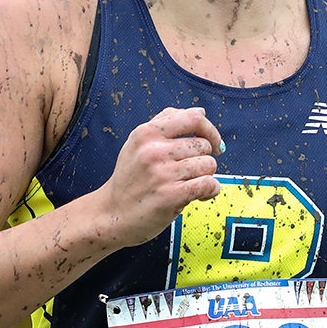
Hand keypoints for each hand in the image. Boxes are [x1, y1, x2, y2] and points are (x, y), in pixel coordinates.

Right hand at [96, 107, 223, 245]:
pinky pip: (209, 184)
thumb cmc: (129, 180)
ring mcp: (162, 173)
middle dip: (203, 159)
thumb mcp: (137, 144)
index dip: (210, 130)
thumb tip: (200, 112)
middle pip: (204, 146)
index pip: (193, 118)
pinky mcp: (171, 195)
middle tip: (187, 172)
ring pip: (209, 165)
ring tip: (189, 184)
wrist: (112, 215)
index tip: (214, 143)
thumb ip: (166, 124)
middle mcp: (153, 150)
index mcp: (146, 133)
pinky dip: (210, 190)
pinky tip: (200, 195)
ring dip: (205, 176)